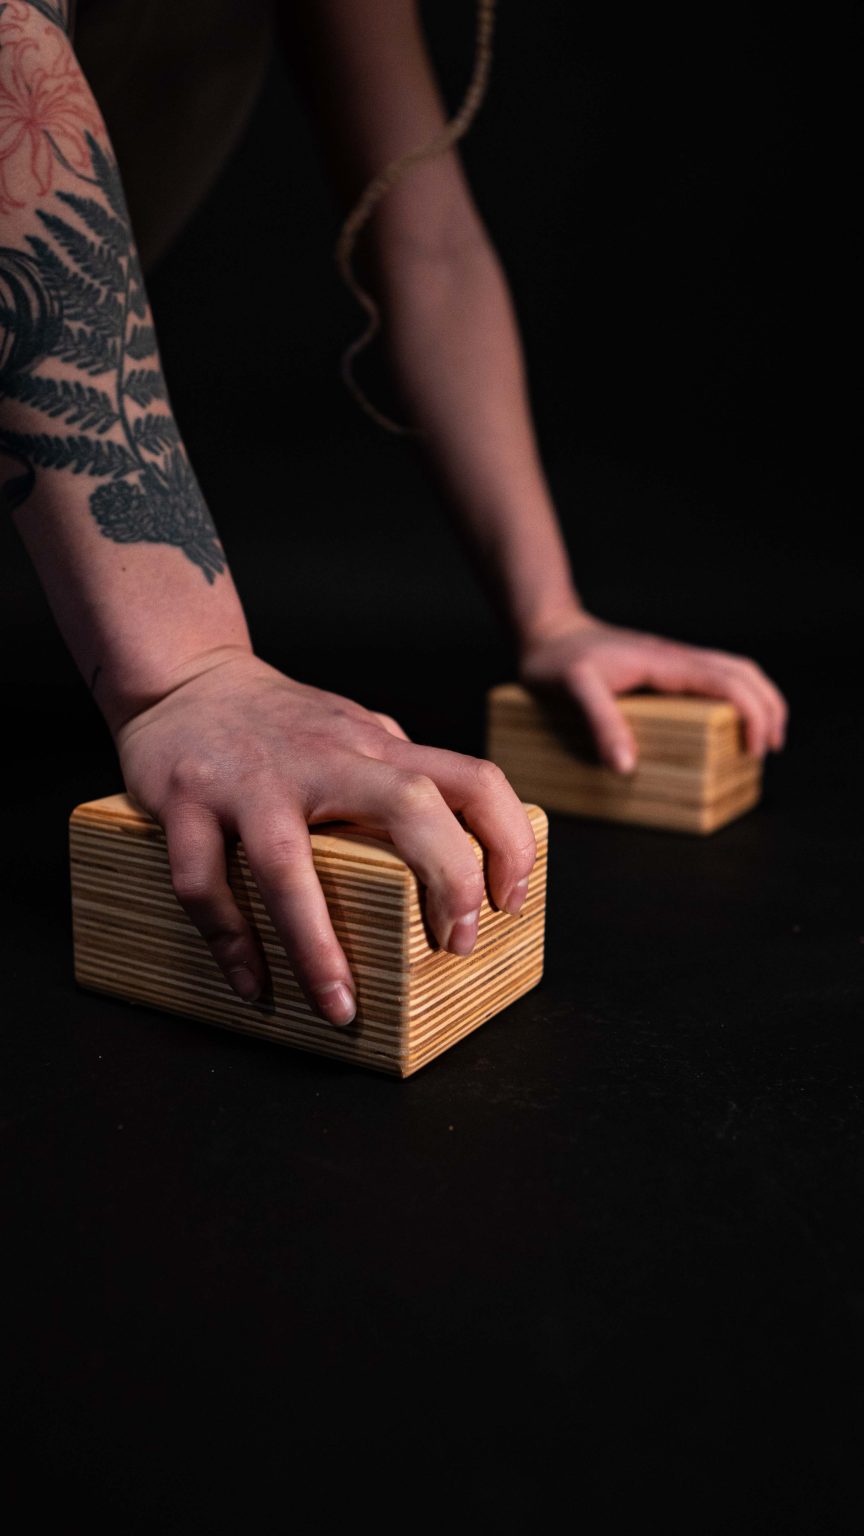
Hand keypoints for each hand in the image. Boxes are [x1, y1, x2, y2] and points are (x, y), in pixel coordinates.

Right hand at [114, 649, 536, 1023]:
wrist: (182, 676)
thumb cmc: (276, 719)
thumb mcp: (352, 728)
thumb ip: (396, 769)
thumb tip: (455, 836)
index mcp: (373, 747)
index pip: (470, 779)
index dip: (507, 841)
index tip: (507, 902)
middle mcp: (322, 758)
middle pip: (407, 806)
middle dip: (445, 881)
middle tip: (453, 947)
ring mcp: (251, 781)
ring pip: (288, 866)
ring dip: (316, 946)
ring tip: (339, 1008)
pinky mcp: (186, 802)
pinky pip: (204, 883)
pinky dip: (229, 942)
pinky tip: (251, 983)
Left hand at [519, 609, 787, 771]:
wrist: (545, 630)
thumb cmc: (555, 659)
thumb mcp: (574, 688)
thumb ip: (601, 722)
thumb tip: (627, 767)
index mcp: (666, 662)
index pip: (730, 682)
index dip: (752, 715)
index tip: (753, 751)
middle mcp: (676, 658)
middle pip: (744, 673)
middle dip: (768, 707)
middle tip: (770, 748)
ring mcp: (671, 661)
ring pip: (732, 672)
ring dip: (755, 702)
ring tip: (757, 739)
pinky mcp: (661, 668)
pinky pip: (711, 679)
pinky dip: (731, 699)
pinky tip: (720, 724)